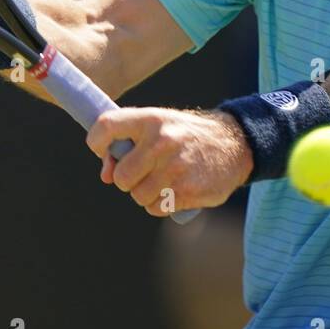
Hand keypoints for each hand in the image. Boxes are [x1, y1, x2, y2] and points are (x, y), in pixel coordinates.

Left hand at [85, 107, 253, 216]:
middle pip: (121, 176)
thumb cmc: (184, 136)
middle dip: (127, 179)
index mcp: (150, 120)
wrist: (233, 144)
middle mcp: (161, 142)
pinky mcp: (188, 190)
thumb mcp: (158, 126)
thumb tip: (105, 175)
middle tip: (142, 172)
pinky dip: (160, 204)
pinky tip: (174, 189)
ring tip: (162, 180)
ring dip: (145, 193)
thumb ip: (127, 144)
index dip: (96, 142)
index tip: (102, 151)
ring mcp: (175, 168)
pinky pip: (156, 208)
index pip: (106, 126)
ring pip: (138, 196)